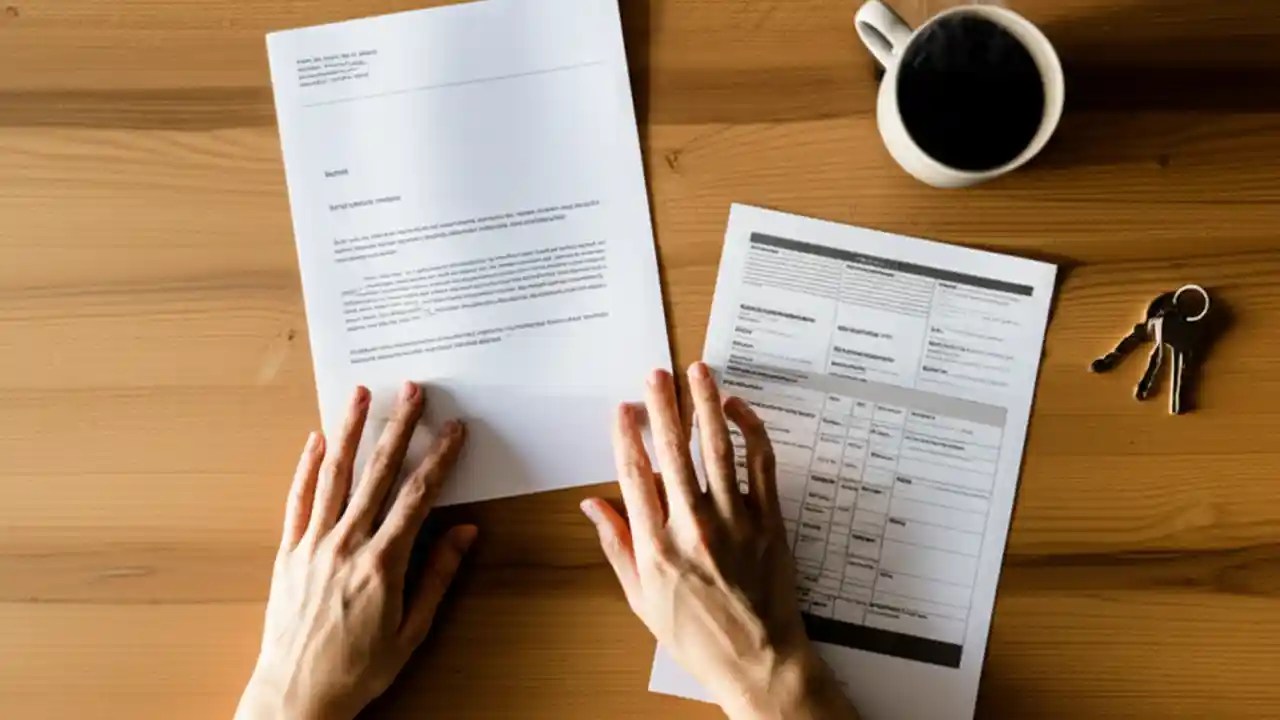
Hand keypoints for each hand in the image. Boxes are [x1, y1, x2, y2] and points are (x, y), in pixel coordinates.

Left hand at [237, 382, 474, 719]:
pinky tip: (314, 440)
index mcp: (382, 564)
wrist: (296, 696)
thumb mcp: (412, 630)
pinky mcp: (287, 553)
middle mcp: (345, 545)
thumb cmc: (358, 670)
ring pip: (333, 475)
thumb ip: (438, 575)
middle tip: (412, 391)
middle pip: (377, 473)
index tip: (455, 430)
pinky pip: (297, 500)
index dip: (439, 458)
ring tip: (359, 394)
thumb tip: (465, 532)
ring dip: (348, 430)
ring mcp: (312, 545)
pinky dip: (306, 467)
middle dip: (398, 427)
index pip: (418, 497)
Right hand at [581, 364, 859, 719]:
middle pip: (674, 452)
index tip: (622, 410)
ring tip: (698, 372)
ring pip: (718, 448)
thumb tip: (593, 505)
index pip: (636, 476)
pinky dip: (751, 431)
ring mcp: (735, 520)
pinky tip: (738, 409)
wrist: (757, 661)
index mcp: (656, 547)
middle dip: (663, 406)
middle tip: (656, 374)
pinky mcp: (768, 520)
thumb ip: (617, 546)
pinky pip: (760, 464)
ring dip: (706, 405)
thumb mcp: (641, 599)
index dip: (627, 437)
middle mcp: (694, 527)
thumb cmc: (697, 636)